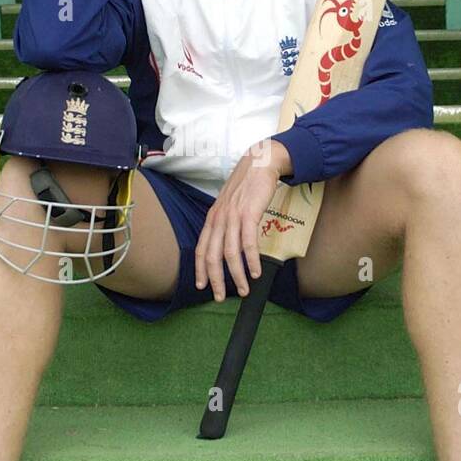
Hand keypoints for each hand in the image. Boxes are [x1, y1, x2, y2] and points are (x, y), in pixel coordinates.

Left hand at [194, 139, 289, 301]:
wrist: (259, 163)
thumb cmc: (247, 186)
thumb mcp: (230, 205)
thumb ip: (226, 223)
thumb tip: (228, 243)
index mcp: (213, 218)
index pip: (201, 249)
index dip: (200, 270)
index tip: (203, 286)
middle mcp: (219, 219)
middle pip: (212, 256)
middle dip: (216, 280)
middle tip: (221, 297)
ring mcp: (233, 217)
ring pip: (230, 253)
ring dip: (237, 275)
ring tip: (245, 289)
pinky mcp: (249, 214)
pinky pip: (248, 243)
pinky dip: (251, 260)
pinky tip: (256, 272)